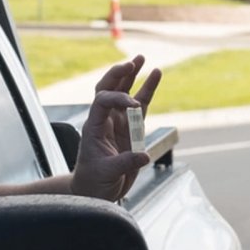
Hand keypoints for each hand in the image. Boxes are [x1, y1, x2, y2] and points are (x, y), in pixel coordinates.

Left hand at [71, 55, 162, 200]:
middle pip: (109, 88)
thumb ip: (125, 163)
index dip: (118, 98)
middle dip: (119, 74)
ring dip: (132, 75)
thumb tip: (144, 155)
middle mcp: (105, 120)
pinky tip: (156, 75)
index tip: (134, 105)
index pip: (102, 100)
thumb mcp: (106, 173)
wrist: (96, 191)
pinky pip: (140, 105)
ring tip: (142, 58)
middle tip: (133, 62)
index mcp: (94, 126)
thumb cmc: (94, 181)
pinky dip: (148, 90)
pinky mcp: (131, 129)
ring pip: (125, 93)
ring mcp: (118, 122)